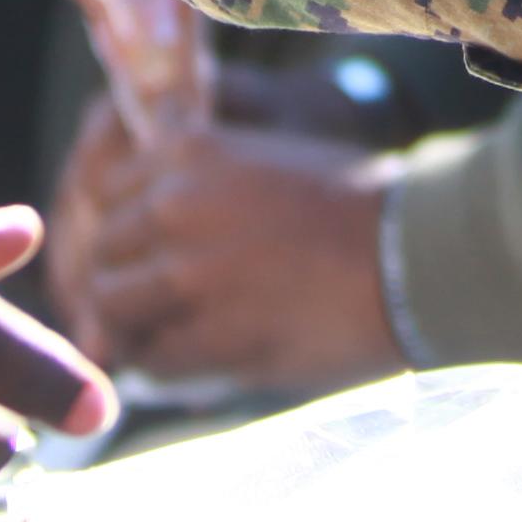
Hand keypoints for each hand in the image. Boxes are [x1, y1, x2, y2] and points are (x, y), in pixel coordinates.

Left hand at [45, 97, 409, 393]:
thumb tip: (141, 232)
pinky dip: (165, 372)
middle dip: (123, 285)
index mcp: (189, 149)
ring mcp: (187, 270)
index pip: (106, 194)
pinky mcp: (210, 333)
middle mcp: (175, 202)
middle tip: (153, 313)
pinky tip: (198, 371)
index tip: (143, 258)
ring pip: (113, 309)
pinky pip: (152, 362)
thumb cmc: (357, 207)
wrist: (420, 251)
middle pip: (102, 254)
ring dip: (137, 331)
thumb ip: (195, 190)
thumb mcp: (264, 162)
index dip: (124, 234)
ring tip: (172, 344)